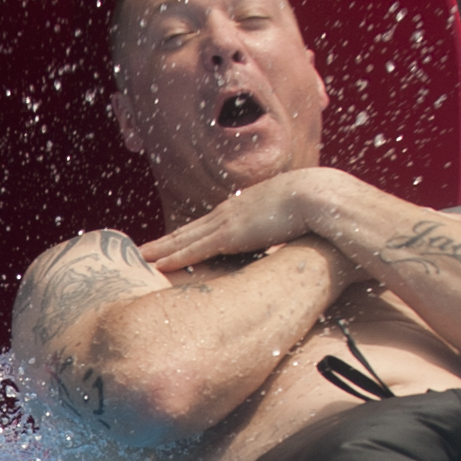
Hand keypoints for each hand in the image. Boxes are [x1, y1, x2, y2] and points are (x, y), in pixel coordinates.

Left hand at [138, 169, 347, 271]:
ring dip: (161, 248)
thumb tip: (292, 244)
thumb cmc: (316, 208)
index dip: (189, 234)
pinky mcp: (230, 235)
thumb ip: (285, 232)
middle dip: (165, 240)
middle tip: (143, 249)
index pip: (209, 224)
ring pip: (185, 238)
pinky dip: (174, 256)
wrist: (319, 197)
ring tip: (140, 256)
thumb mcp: (294, 221)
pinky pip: (195, 249)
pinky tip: (158, 263)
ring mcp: (228, 222)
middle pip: (189, 229)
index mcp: (244, 209)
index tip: (174, 241)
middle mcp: (230, 212)